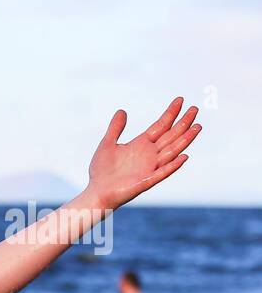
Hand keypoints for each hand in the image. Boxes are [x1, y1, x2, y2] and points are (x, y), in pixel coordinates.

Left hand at [84, 97, 201, 210]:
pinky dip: (173, 166)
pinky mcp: (146, 181)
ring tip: (197, 127)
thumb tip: (122, 111)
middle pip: (170, 136)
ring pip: (171, 151)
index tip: (180, 100)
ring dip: (184, 140)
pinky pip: (162, 173)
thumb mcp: (107, 144)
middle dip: (183, 123)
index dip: (170, 113)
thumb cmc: (101, 171)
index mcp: (141, 145)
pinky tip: (183, 157)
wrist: (96, 192)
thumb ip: (115, 128)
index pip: (160, 126)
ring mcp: (149, 168)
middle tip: (194, 109)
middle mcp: (149, 155)